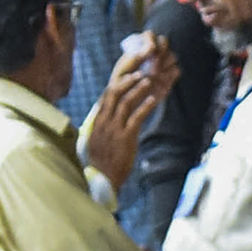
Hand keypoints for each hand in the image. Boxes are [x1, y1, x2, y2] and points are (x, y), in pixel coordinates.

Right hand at [80, 45, 165, 191]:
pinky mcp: (125, 137)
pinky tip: (154, 99)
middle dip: (126, 80)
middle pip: (113, 94)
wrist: (102, 179)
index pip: (105, 96)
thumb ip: (102, 128)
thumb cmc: (102, 163)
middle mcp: (104, 122)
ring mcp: (114, 129)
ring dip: (137, 90)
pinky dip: (145, 107)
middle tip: (139, 71)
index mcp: (98, 122)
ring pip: (125, 103)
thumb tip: (107, 119)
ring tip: (148, 80)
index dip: (116, 84)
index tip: (126, 74)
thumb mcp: (98, 142)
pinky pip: (136, 118)